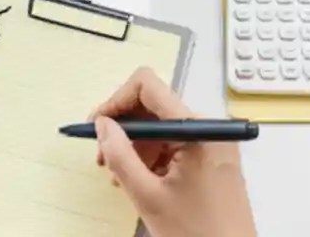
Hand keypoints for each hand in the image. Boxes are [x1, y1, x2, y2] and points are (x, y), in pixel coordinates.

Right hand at [91, 68, 256, 236]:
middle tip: (103, 159)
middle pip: (153, 106)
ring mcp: (212, 143)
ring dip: (134, 146)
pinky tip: (138, 181)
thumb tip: (102, 123)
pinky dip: (151, 157)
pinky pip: (174, 144)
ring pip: (161, 127)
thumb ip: (120, 155)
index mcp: (197, 129)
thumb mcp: (147, 195)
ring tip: (119, 177)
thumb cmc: (194, 233)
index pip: (148, 86)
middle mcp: (207, 127)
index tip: (98, 127)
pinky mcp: (212, 158)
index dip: (116, 101)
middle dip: (123, 128)